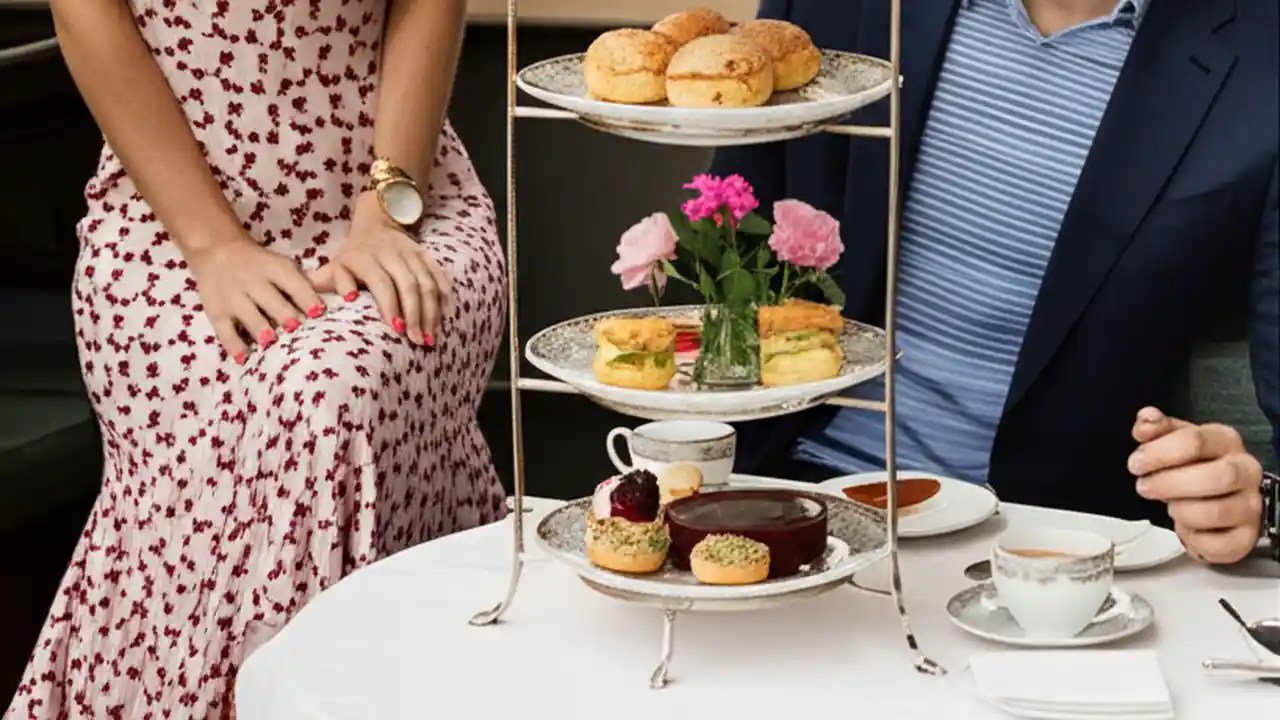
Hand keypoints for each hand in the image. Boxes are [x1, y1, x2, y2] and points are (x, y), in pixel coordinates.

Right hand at [186, 236, 325, 363]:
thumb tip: (325, 309)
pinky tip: (243, 358)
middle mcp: (252, 280)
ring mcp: (232, 296)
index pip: (292, 282)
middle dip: (282, 313)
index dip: (305, 297)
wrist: (217, 252)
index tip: (317, 312)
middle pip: (269, 298)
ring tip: (268, 341)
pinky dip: (233, 345)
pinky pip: (224, 330)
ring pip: (247, 314)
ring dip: (258, 328)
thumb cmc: (261, 266)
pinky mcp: (215, 311)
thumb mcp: (280, 265)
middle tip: (294, 327)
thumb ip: (300, 284)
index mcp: (274, 268)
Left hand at [309, 191, 450, 345]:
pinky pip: (439, 276)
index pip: (382, 283)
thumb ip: (324, 284)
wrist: (377, 222)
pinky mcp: (426, 256)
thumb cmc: (352, 255)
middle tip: (417, 341)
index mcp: (366, 257)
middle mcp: (391, 254)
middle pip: (409, 284)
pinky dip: (444, 296)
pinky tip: (445, 317)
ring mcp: (412, 254)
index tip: (397, 329)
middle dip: (415, 314)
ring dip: (431, 311)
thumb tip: (312, 309)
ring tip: (430, 336)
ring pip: (427, 283)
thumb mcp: (334, 265)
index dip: (390, 306)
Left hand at [1129, 406, 1263, 563]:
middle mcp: (1245, 471)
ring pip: (1215, 513)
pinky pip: (1219, 544)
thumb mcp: (1174, 439)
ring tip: (1170, 505)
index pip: (1195, 441)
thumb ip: (1157, 427)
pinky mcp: (1246, 537)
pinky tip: (1186, 528)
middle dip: (1169, 484)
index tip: (1136, 463)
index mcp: (1225, 441)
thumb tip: (1146, 419)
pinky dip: (1194, 540)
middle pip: (1215, 477)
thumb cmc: (1196, 464)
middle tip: (1145, 486)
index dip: (1158, 453)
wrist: (1222, 493)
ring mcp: (1250, 505)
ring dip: (1180, 511)